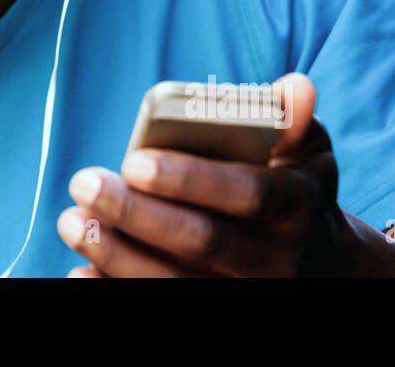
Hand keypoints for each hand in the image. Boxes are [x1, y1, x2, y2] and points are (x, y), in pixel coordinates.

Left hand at [58, 73, 358, 276]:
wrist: (322, 268)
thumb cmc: (298, 193)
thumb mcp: (309, 155)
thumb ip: (293, 121)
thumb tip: (293, 87)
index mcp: (298, 207)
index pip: (247, 193)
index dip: (190, 178)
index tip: (132, 161)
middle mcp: (277, 259)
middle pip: (204, 241)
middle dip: (138, 214)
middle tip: (84, 184)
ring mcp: (248, 291)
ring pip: (178, 281)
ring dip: (118, 255)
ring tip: (72, 221)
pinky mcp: (218, 306)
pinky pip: (165, 305)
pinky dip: (117, 288)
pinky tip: (81, 269)